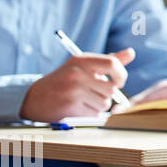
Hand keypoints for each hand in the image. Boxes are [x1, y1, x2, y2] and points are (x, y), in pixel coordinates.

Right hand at [21, 49, 135, 122]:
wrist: (34, 98)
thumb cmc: (64, 80)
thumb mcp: (82, 66)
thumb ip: (108, 61)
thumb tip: (131, 53)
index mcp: (82, 60)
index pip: (113, 63)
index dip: (121, 74)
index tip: (119, 82)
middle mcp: (77, 73)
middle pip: (111, 89)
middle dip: (108, 95)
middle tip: (96, 93)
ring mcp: (73, 90)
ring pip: (105, 103)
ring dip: (99, 105)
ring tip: (84, 100)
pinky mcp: (70, 107)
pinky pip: (95, 114)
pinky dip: (90, 114)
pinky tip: (78, 108)